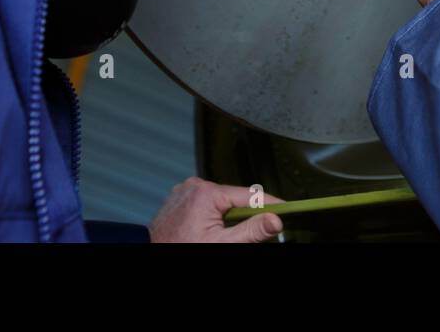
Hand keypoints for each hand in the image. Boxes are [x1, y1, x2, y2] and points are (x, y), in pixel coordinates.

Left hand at [149, 176, 283, 242]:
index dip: (269, 203)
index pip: (248, 195)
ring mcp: (185, 191)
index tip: (287, 209)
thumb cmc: (182, 250)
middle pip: (234, 197)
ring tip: (230, 232)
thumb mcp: (222, 244)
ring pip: (220, 199)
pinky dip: (215, 213)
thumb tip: (275, 221)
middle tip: (260, 227)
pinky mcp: (180, 198)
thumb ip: (251, 231)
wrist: (152, 254)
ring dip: (230, 214)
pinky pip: (206, 201)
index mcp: (205, 193)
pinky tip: (214, 228)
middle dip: (247, 213)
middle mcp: (194, 185)